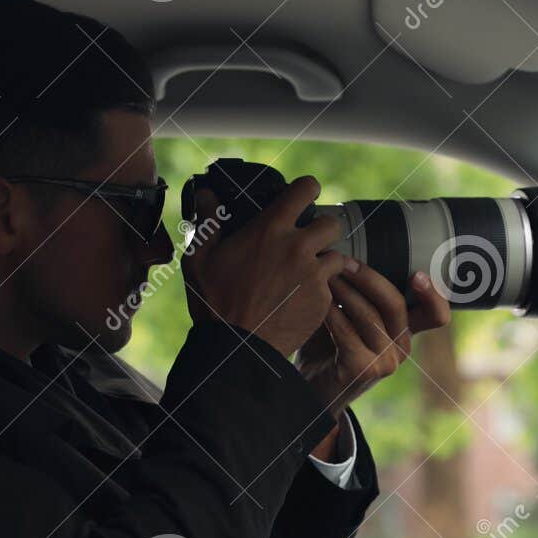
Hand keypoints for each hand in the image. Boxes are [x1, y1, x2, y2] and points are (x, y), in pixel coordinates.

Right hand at [181, 176, 345, 357]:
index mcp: (270, 230)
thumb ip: (208, 222)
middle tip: (309, 240)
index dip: (307, 189)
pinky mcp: (321, 301)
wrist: (237, 348)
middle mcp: (298, 247)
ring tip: (308, 272)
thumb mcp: (200, 259)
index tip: (305, 195)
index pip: (305, 189)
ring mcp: (313, 276)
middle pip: (331, 223)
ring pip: (337, 256)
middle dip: (323, 228)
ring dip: (326, 261)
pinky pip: (330, 288)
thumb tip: (206, 194)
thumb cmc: (214, 303)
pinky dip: (320, 290)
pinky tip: (302, 299)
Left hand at [295, 261, 452, 419]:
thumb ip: (362, 294)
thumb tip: (352, 252)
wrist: (312, 389)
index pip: (436, 315)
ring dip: (343, 290)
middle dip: (368, 278)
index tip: (416, 274)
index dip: (433, 294)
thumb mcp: (352, 318)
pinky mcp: (363, 370)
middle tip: (343, 261)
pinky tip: (317, 301)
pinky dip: (330, 312)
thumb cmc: (330, 346)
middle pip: (395, 304)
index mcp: (406, 332)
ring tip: (323, 274)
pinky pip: (346, 331)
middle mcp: (402, 348)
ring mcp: (385, 363)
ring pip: (368, 315)